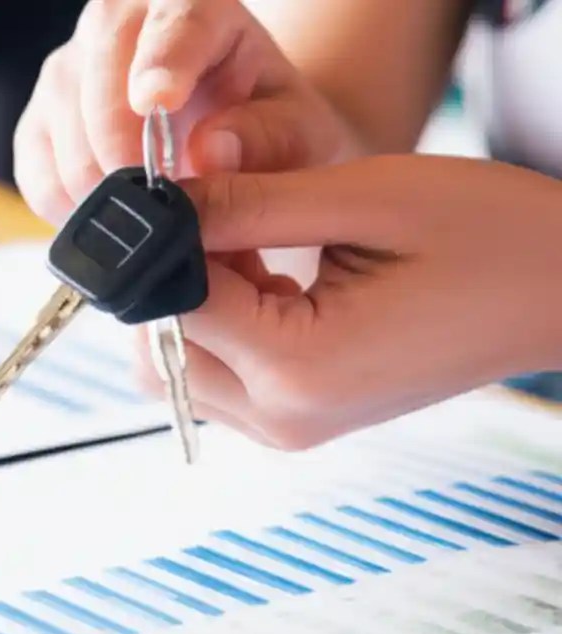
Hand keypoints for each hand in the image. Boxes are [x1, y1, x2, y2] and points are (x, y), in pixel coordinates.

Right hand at [14, 0, 360, 225]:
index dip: (161, 63)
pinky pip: (39, 176)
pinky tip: (116, 224)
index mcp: (194, 2)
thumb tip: (211, 152)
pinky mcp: (40, 123)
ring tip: (150, 227)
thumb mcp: (298, 132)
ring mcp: (68, 70)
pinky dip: (74, 214)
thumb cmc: (270, 127)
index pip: (173, 22)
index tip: (158, 102)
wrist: (236, 135)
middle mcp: (117, 23)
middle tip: (164, 215)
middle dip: (123, 158)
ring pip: (59, 135)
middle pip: (96, 84)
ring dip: (102, 196)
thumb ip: (269, 138)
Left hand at [131, 155, 561, 449]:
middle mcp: (283, 416)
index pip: (171, 305)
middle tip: (231, 222)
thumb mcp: (363, 200)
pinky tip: (275, 279)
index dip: (169, 241)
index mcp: (298, 369)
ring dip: (195, 304)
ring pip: (179, 369)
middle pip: (159, 351)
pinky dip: (223, 325)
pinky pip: (217, 376)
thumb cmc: (488, 236)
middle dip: (172, 280)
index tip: (193, 194)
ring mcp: (289, 427)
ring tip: (262, 252)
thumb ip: (248, 204)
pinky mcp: (297, 418)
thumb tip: (159, 203)